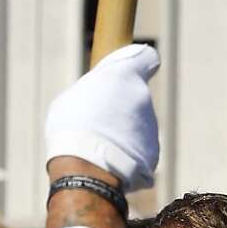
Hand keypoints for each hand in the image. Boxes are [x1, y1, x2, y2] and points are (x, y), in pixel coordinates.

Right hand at [44, 43, 159, 188]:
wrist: (88, 168)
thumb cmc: (73, 127)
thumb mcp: (72, 97)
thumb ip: (94, 90)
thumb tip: (100, 96)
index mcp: (125, 75)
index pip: (146, 58)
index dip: (138, 65)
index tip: (127, 73)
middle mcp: (144, 97)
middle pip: (134, 97)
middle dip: (120, 107)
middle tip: (96, 121)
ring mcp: (151, 126)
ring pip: (136, 125)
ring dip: (121, 132)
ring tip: (98, 145)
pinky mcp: (153, 152)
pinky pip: (138, 149)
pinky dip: (126, 154)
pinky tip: (108, 160)